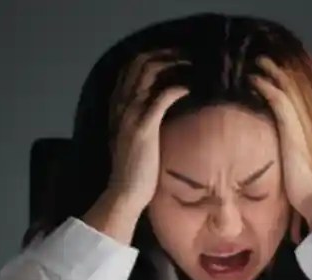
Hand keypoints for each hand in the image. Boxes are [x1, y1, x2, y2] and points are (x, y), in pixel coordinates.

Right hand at [104, 50, 188, 213]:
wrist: (125, 192)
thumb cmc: (136, 169)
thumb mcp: (136, 137)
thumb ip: (144, 119)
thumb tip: (163, 107)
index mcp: (118, 105)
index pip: (132, 68)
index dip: (154, 56)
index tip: (177, 55)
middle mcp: (121, 105)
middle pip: (141, 64)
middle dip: (166, 55)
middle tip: (190, 55)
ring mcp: (130, 115)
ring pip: (149, 74)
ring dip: (173, 65)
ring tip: (193, 65)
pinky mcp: (143, 128)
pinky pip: (161, 98)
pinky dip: (176, 89)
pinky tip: (189, 89)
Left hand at [250, 56, 311, 232]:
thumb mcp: (301, 191)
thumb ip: (297, 190)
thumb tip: (295, 220)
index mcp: (307, 145)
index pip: (296, 115)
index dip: (286, 97)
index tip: (273, 87)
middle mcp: (307, 132)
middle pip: (294, 98)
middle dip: (281, 80)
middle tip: (267, 65)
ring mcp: (301, 129)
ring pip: (287, 94)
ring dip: (273, 78)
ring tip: (260, 64)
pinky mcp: (292, 131)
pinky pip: (279, 102)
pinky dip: (268, 89)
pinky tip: (256, 79)